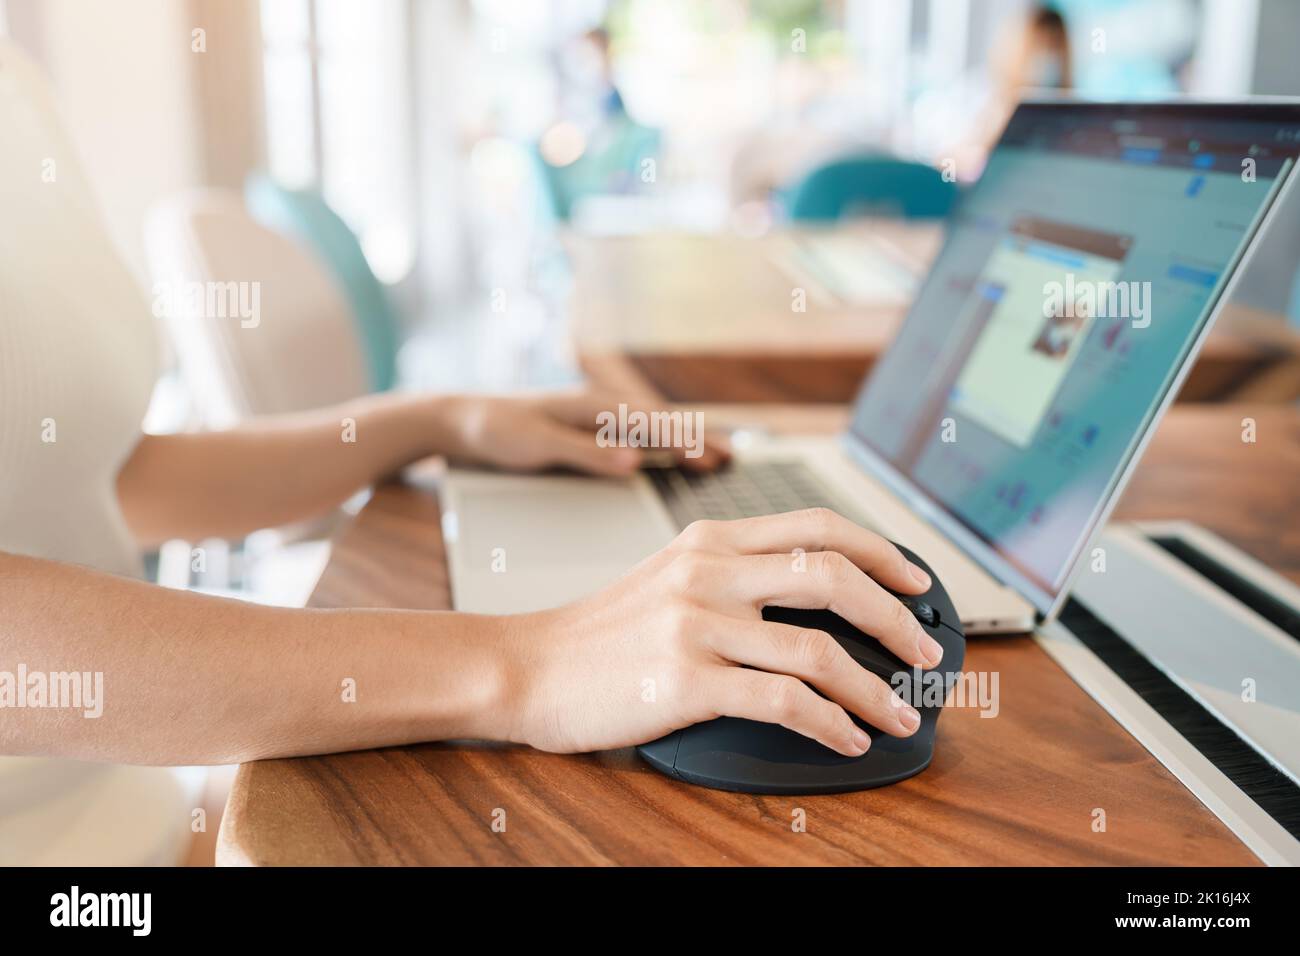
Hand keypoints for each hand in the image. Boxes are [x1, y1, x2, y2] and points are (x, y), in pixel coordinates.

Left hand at [440, 390, 729, 475]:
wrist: (460, 418)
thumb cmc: (494, 430)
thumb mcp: (537, 445)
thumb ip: (587, 454)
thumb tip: (634, 463)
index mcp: (591, 406)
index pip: (650, 424)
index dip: (686, 440)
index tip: (714, 457)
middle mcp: (596, 405)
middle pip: (658, 421)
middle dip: (695, 438)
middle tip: (731, 458)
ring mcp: (591, 414)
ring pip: (648, 426)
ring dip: (681, 439)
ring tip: (714, 455)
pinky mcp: (583, 426)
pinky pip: (631, 433)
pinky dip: (658, 442)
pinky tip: (668, 453)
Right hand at [500, 509, 941, 755]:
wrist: (526, 668)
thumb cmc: (597, 632)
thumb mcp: (667, 577)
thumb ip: (731, 573)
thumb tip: (811, 595)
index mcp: (709, 540)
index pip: (816, 526)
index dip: (880, 550)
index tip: (916, 580)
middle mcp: (708, 572)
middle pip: (832, 577)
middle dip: (896, 618)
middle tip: (925, 652)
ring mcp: (695, 624)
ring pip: (817, 649)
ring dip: (875, 688)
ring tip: (899, 715)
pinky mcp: (684, 681)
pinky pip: (782, 701)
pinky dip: (830, 723)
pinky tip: (846, 739)